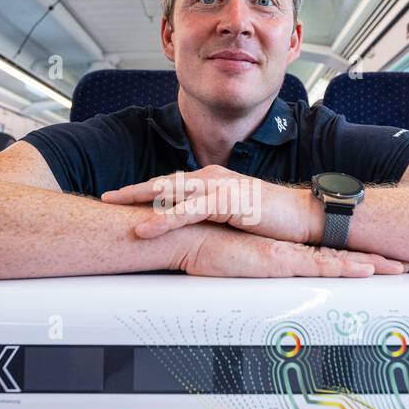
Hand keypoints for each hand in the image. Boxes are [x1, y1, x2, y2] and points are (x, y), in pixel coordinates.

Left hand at [101, 164, 321, 243]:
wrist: (304, 216)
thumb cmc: (274, 219)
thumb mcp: (237, 214)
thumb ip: (215, 215)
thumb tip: (198, 229)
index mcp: (214, 180)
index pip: (172, 184)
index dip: (146, 191)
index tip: (123, 197)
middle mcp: (212, 178)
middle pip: (163, 182)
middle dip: (133, 190)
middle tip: (105, 197)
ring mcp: (218, 187)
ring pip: (169, 192)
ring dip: (139, 199)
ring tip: (113, 206)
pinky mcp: (226, 202)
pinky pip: (187, 212)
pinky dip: (163, 220)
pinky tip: (145, 229)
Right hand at [175, 224, 407, 277]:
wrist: (189, 236)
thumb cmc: (207, 248)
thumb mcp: (239, 263)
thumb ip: (253, 267)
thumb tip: (260, 274)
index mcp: (285, 252)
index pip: (327, 255)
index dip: (355, 256)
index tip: (380, 261)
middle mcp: (293, 250)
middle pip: (343, 254)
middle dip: (376, 260)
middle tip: (404, 263)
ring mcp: (289, 254)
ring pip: (340, 260)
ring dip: (373, 264)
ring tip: (399, 268)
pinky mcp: (280, 260)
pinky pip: (321, 266)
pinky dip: (347, 268)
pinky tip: (368, 269)